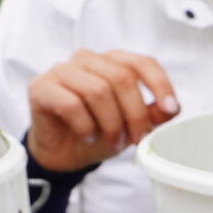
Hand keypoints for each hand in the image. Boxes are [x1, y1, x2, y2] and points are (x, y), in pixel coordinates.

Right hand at [26, 50, 181, 170]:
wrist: (63, 153)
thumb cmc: (97, 131)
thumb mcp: (132, 124)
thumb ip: (153, 113)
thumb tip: (171, 108)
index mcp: (112, 62)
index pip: (142, 62)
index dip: (160, 85)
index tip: (170, 109)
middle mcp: (87, 60)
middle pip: (122, 78)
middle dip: (135, 114)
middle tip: (136, 139)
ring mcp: (62, 71)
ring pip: (98, 91)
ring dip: (111, 124)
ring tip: (113, 142)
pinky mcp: (41, 88)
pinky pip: (70, 104)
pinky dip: (85, 126)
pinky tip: (88, 137)